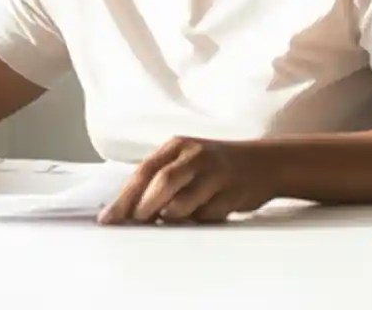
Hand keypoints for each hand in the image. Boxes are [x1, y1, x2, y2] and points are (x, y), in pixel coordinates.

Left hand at [99, 136, 275, 224]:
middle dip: (144, 208)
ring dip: (173, 218)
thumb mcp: (185, 161)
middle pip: (163, 183)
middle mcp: (196, 156)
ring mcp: (216, 174)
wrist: (264, 163)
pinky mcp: (234, 193)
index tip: (108, 220)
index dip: (124, 198)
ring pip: (184, 204)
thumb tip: (128, 211)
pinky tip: (205, 214)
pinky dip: (199, 220)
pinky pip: (207, 216)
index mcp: (177, 146)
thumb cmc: (214, 166)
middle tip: (134, 225)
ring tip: (176, 217)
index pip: (144, 172)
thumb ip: (160, 180)